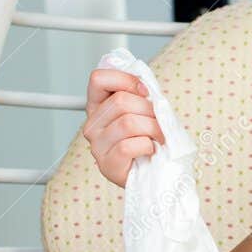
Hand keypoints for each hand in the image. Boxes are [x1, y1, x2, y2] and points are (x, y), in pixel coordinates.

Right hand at [82, 67, 164, 187]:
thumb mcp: (144, 111)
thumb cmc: (149, 139)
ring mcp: (97, 146)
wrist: (155, 173)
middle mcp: (92, 125)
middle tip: (159, 122)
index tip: (145, 92)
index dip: (126, 80)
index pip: (98, 79)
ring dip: (153, 128)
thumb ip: (140, 95)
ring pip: (128, 123)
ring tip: (159, 137)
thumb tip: (145, 84)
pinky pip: (128, 146)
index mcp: (97, 106)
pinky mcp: (107, 165)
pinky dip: (147, 146)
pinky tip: (150, 150)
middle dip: (149, 109)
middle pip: (121, 101)